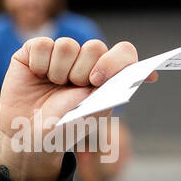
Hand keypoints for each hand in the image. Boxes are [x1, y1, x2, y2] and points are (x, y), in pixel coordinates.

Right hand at [0, 37, 156, 180]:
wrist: (31, 135)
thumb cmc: (65, 126)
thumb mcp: (94, 112)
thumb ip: (116, 89)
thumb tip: (149, 75)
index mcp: (107, 74)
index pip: (124, 53)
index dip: (117, 62)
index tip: (99, 81)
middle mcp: (86, 60)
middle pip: (95, 47)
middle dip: (84, 73)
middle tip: (74, 89)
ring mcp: (61, 53)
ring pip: (67, 45)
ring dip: (60, 71)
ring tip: (54, 85)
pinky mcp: (36, 50)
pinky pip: (42, 45)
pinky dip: (39, 64)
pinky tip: (38, 75)